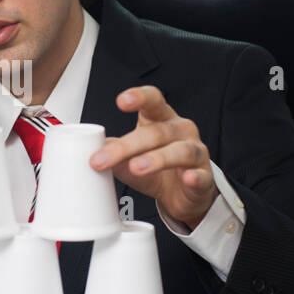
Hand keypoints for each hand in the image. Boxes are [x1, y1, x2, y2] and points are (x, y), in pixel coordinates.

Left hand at [89, 85, 217, 228]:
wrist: (183, 195)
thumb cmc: (157, 170)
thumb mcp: (130, 160)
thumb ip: (113, 153)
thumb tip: (89, 150)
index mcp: (161, 119)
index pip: (153, 101)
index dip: (139, 98)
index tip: (121, 101)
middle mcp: (180, 130)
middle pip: (155, 133)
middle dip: (126, 146)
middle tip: (102, 159)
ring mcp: (196, 152)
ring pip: (179, 151)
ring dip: (157, 159)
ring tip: (136, 167)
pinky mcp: (204, 177)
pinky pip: (200, 175)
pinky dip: (194, 176)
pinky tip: (186, 177)